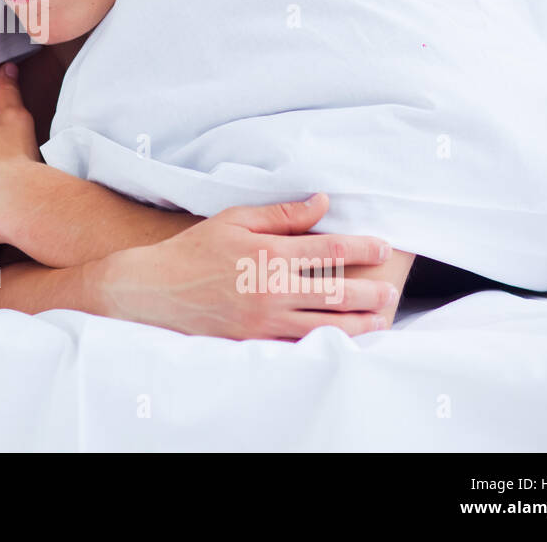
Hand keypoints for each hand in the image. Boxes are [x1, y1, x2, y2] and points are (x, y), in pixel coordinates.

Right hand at [90, 194, 401, 339]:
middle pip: (336, 291)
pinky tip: (344, 340)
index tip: (382, 246)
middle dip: (370, 291)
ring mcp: (264, 319)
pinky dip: (327, 341)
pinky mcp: (255, 340)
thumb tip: (322, 202)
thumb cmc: (194, 250)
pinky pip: (300, 344)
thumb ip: (281, 214)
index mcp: (268, 253)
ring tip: (380, 319)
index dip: (362, 246)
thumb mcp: (235, 220)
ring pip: (325, 324)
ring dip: (359, 323)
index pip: (329, 248)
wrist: (156, 290)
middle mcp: (271, 288)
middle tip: (390, 290)